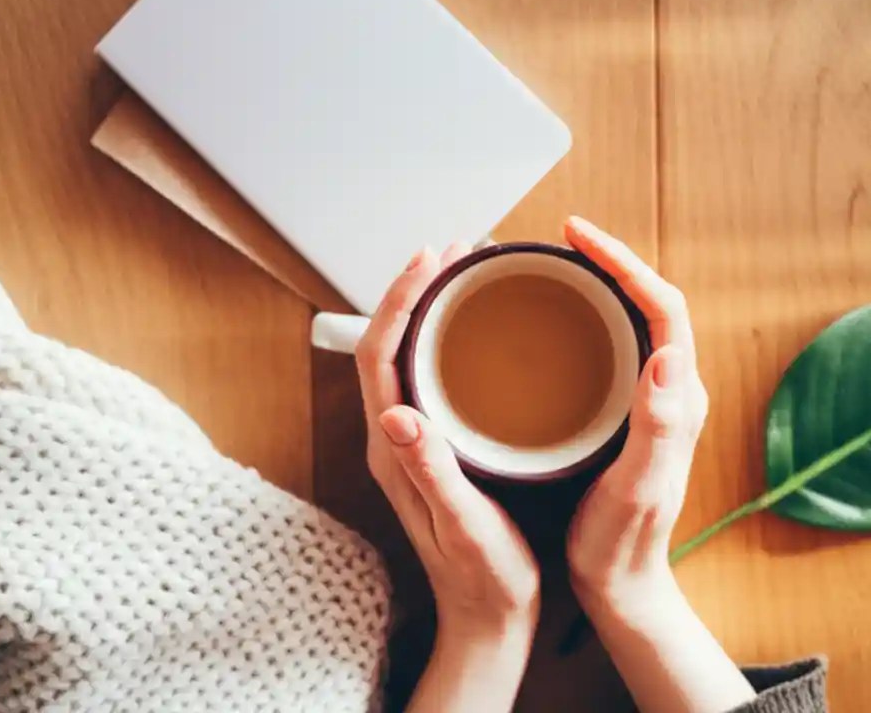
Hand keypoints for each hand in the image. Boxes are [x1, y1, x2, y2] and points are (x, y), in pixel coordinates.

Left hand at [355, 245, 538, 711]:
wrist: (489, 619)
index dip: (400, 299)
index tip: (433, 260)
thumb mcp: (463, 525)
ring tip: (463, 274)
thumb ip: (432, 471)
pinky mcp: (437, 449)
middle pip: (389, 343)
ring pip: (408, 356)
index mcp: (397, 448)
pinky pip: (430, 377)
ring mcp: (415, 442)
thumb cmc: (484, 578)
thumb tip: (397, 411)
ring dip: (428, 309)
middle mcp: (397, 438)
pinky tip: (476, 332)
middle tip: (454, 250)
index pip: (381, 354)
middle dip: (414, 289)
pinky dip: (446, 339)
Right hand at [563, 217, 754, 712]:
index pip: (664, 306)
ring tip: (557, 263)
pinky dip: (589, 319)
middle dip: (612, 261)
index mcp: (678, 399)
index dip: (624, 262)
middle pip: (650, 303)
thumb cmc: (621, 544)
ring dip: (601, 285)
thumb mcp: (637, 488)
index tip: (578, 237)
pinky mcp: (628, 416)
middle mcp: (672, 392)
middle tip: (563, 238)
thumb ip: (657, 425)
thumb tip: (668, 353)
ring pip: (632, 322)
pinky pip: (615, 348)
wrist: (620, 587)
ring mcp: (652, 403)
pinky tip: (555, 321)